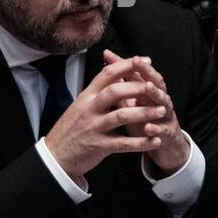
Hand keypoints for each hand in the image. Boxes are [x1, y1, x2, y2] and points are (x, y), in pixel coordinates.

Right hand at [43, 55, 164, 183]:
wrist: (55, 155)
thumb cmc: (71, 129)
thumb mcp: (80, 105)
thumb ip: (97, 91)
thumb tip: (112, 72)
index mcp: (86, 97)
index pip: (106, 75)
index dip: (127, 66)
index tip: (144, 61)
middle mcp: (89, 110)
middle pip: (115, 91)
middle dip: (139, 89)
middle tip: (157, 90)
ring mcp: (94, 128)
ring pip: (122, 116)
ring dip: (144, 113)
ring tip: (161, 112)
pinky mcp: (99, 146)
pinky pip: (123, 143)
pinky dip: (141, 143)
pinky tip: (155, 141)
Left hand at [102, 50, 189, 175]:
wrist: (163, 146)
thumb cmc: (143, 121)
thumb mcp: (130, 104)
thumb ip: (120, 86)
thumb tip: (106, 67)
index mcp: (148, 93)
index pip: (138, 74)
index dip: (125, 63)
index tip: (111, 54)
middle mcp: (159, 100)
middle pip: (155, 82)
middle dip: (147, 71)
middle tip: (137, 61)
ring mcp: (165, 116)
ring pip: (163, 102)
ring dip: (156, 94)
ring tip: (147, 87)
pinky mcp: (168, 134)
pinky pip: (163, 130)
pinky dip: (156, 128)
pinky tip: (148, 127)